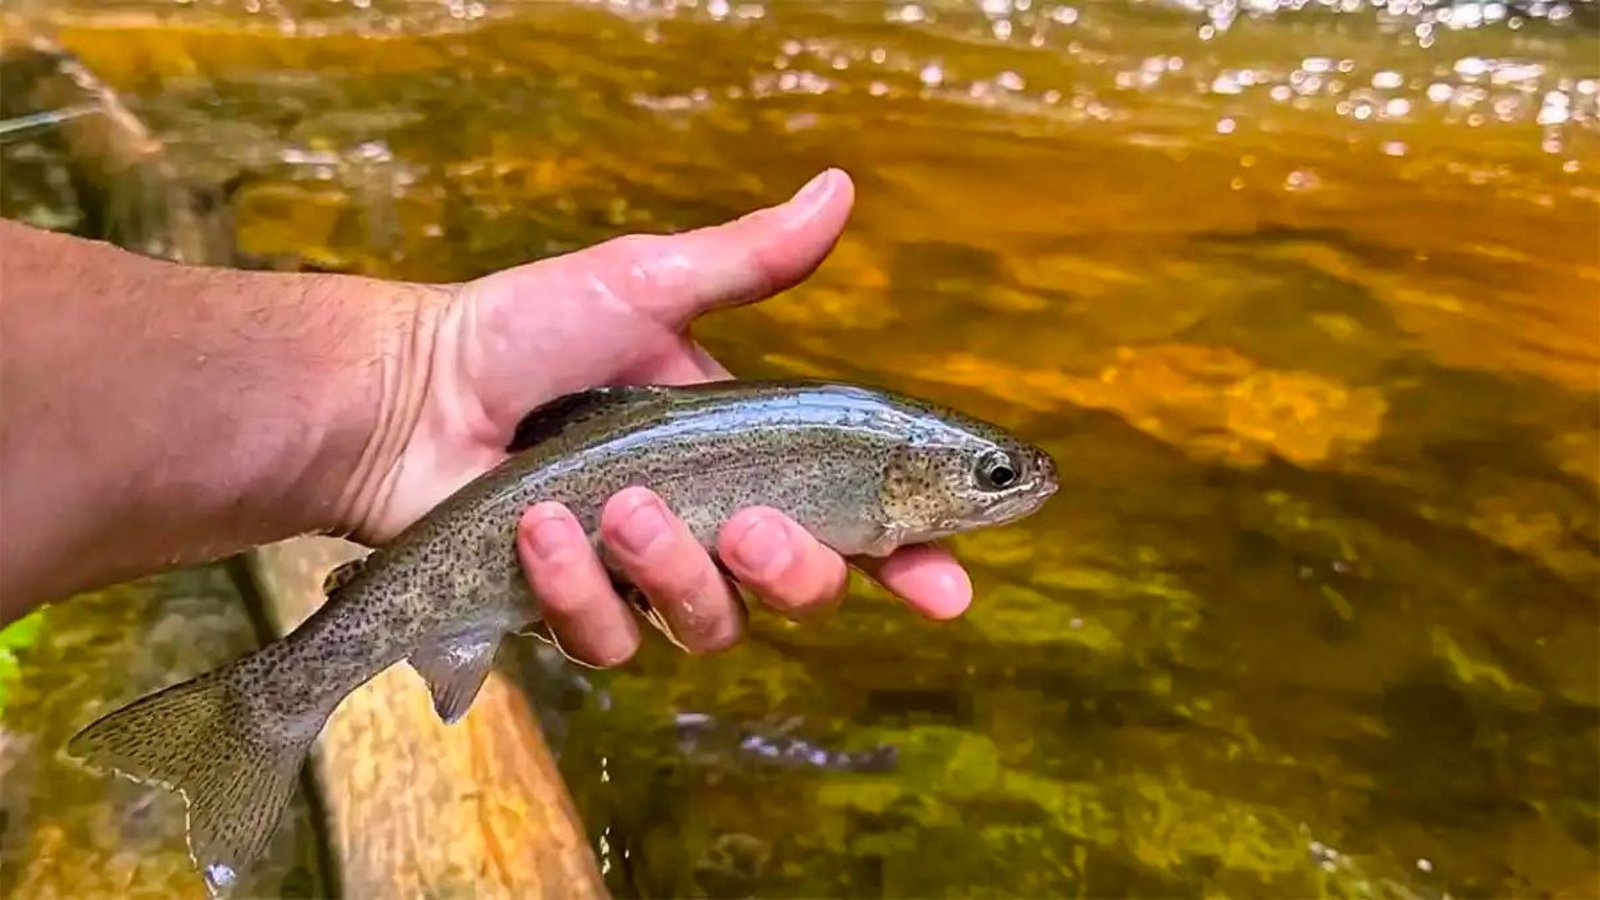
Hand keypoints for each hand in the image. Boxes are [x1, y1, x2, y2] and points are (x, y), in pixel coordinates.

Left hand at [350, 169, 970, 664]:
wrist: (409, 390)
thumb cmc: (523, 330)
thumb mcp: (647, 282)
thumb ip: (750, 260)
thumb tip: (839, 190)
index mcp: (745, 452)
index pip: (854, 519)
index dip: (911, 559)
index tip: (948, 586)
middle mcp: (708, 521)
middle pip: (802, 589)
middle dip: (793, 570)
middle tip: (750, 529)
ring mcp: (641, 575)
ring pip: (711, 625)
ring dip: (671, 572)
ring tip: (607, 509)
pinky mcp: (572, 612)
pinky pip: (611, 640)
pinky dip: (576, 589)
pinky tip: (539, 528)